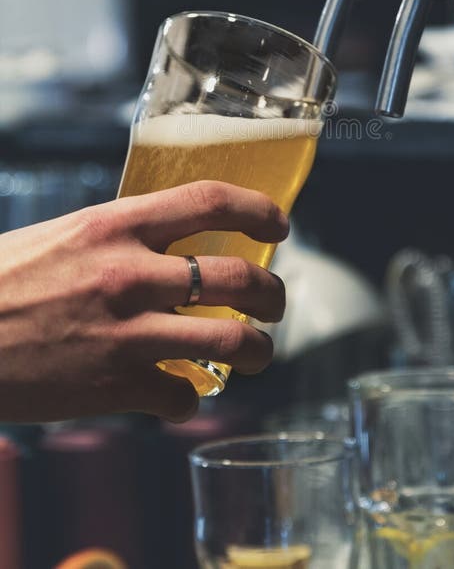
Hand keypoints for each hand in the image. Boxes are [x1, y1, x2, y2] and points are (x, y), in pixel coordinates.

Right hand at [0, 181, 287, 422]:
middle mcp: (131, 274)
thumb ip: (128, 236)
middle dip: (274, 293)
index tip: (280, 224)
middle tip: (276, 302)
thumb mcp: (71, 234)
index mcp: (118, 224)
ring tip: (259, 352)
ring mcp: (127, 333)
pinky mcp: (115, 387)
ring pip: (231, 341)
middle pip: (239, 278)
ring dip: (259, 350)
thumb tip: (180, 244)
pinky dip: (190, 398)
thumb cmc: (7, 278)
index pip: (212, 201)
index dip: (259, 209)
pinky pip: (183, 396)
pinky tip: (179, 393)